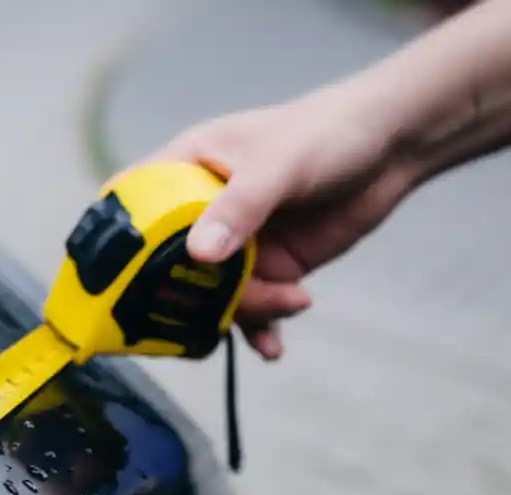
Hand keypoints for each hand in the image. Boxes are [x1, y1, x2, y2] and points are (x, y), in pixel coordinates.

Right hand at [137, 86, 422, 359]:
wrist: (391, 148)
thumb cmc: (327, 132)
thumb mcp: (279, 166)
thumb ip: (238, 209)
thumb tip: (199, 255)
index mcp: (186, 169)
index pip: (134, 207)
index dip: (120, 246)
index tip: (118, 285)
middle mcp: (202, 211)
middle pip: (170, 267)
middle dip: (191, 297)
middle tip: (219, 314)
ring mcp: (235, 243)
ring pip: (215, 294)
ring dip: (247, 311)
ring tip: (291, 299)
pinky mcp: (269, 267)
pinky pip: (252, 309)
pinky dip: (261, 330)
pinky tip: (272, 347)